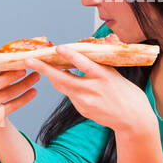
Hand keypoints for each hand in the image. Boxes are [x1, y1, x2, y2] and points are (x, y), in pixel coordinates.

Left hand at [24, 46, 154, 134]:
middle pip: (63, 79)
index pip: (84, 64)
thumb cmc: (127, 93)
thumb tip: (98, 43)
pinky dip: (68, 87)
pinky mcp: (83, 110)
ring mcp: (86, 102)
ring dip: (52, 76)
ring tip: (39, 65)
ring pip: (63, 87)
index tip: (57, 48)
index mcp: (104, 77)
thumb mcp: (117, 74)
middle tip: (29, 60)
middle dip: (43, 69)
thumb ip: (101, 62)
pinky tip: (68, 82)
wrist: (133, 119)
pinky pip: (71, 96)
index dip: (70, 55)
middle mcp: (93, 89)